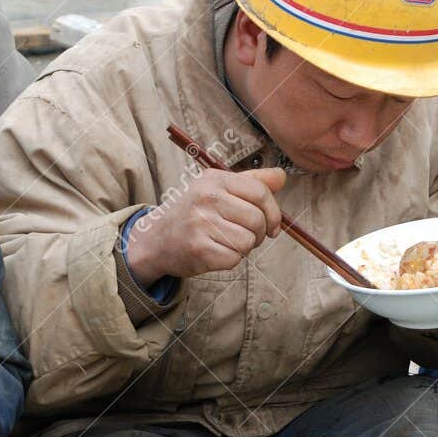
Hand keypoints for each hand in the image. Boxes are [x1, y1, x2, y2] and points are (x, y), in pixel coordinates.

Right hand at [125, 166, 284, 281]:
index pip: (260, 192)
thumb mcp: (217, 188)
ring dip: (244, 247)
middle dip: (259, 233)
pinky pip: (235, 258)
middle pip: (257, 219)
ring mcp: (201, 223)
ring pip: (248, 240)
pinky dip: (231, 259)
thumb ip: (251, 182)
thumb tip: (281, 177)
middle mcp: (206, 197)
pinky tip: (217, 252)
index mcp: (214, 179)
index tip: (272, 225)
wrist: (155, 240)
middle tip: (245, 236)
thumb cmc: (193, 213)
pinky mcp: (199, 249)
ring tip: (227, 242)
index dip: (274, 212)